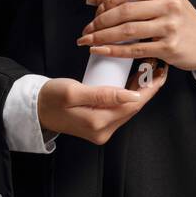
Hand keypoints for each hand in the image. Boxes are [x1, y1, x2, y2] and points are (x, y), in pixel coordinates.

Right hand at [36, 62, 167, 145]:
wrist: (35, 109)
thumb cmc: (51, 97)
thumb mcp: (74, 91)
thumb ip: (103, 95)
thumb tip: (133, 95)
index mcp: (98, 124)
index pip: (133, 105)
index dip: (149, 87)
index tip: (159, 70)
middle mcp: (103, 132)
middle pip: (133, 107)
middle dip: (147, 86)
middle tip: (156, 64)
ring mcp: (101, 131)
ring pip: (128, 108)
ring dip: (139, 89)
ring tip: (148, 69)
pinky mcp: (99, 126)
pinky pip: (119, 109)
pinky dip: (128, 94)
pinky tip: (133, 80)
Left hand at [78, 0, 195, 72]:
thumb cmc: (180, 20)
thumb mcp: (161, 1)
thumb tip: (92, 0)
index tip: (99, 10)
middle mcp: (169, 5)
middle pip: (125, 11)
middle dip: (100, 21)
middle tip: (87, 29)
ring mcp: (170, 26)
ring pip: (127, 31)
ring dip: (102, 37)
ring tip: (88, 40)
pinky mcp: (169, 47)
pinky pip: (135, 49)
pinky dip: (114, 51)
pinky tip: (100, 51)